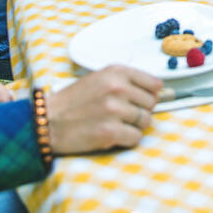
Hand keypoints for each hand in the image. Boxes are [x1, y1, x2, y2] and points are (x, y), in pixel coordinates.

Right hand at [47, 65, 162, 152]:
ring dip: (131, 126)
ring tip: (111, 124)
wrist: (47, 122)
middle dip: (138, 111)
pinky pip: (136, 138)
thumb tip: (164, 92)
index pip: (155, 84)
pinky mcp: (110, 132)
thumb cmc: (73, 102)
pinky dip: (126, 140)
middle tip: (118, 114)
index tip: (138, 100)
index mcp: (116, 72)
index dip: (148, 95)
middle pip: (151, 104)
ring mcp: (114, 110)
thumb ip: (128, 82)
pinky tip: (109, 135)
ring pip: (145, 122)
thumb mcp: (99, 80)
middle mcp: (117, 88)